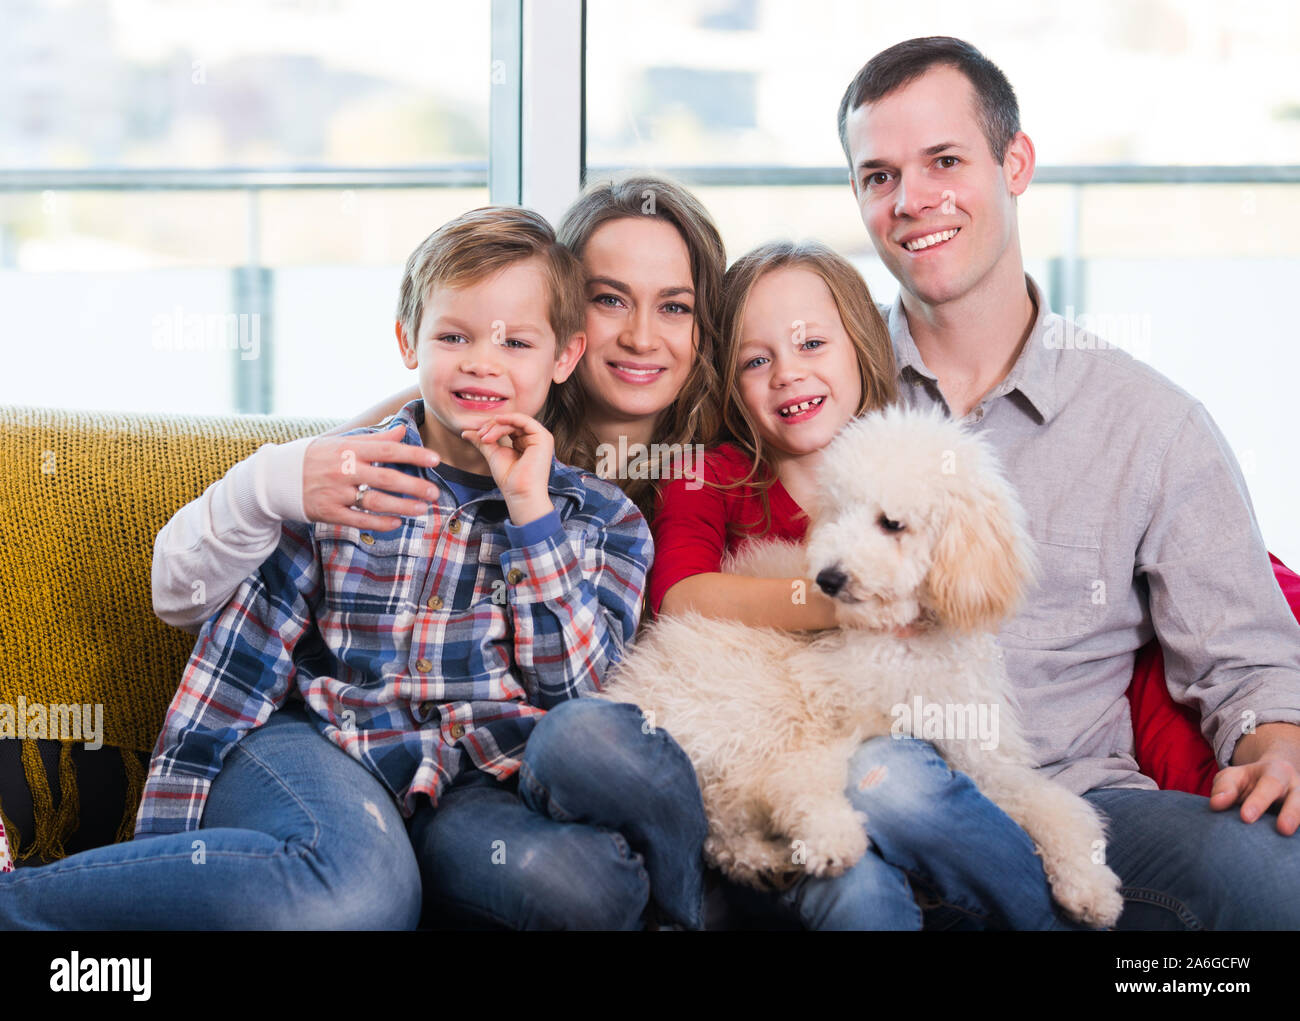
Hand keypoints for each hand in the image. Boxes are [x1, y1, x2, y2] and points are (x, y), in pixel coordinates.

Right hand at [303, 424, 439, 530]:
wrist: (275, 478)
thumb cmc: (315, 457)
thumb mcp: (341, 443)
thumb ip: (374, 439)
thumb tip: (402, 432)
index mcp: (349, 449)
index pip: (387, 450)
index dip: (412, 455)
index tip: (435, 459)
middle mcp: (344, 470)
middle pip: (386, 478)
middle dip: (413, 486)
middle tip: (434, 492)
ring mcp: (336, 492)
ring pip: (375, 502)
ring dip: (402, 507)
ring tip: (422, 509)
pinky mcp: (328, 512)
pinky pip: (359, 520)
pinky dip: (380, 523)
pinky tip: (397, 523)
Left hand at [460, 412, 554, 523]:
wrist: (520, 494)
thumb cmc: (509, 480)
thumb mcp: (493, 454)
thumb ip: (482, 442)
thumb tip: (465, 432)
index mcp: (526, 443)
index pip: (508, 427)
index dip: (492, 427)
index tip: (478, 435)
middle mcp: (535, 439)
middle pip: (512, 422)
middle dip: (493, 426)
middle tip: (480, 435)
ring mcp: (541, 438)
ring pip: (516, 421)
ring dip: (498, 426)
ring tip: (485, 437)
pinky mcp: (543, 438)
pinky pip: (525, 420)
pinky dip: (509, 419)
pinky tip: (497, 422)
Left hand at [1209, 752, 1299, 834]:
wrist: (1272, 779)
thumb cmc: (1248, 781)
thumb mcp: (1234, 777)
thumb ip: (1225, 787)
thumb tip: (1216, 804)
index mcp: (1277, 772)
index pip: (1270, 784)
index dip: (1259, 801)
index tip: (1246, 818)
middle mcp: (1296, 787)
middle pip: (1297, 799)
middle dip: (1291, 813)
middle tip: (1283, 829)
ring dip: (1299, 822)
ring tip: (1290, 835)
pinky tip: (1293, 846)